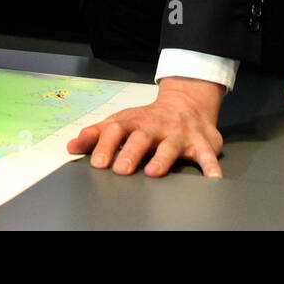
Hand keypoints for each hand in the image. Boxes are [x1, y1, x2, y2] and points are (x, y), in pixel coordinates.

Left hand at [67, 76, 224, 177]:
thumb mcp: (122, 121)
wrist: (187, 103)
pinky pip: (206, 156)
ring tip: (154, 173)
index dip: (106, 144)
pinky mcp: (201, 142)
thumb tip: (71, 146)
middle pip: (142, 137)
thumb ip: (97, 134)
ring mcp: (179, 134)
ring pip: (171, 145)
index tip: (97, 162)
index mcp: (134, 122)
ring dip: (163, 158)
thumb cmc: (149, 119)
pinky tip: (212, 179)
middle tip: (121, 169)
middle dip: (131, 152)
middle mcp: (156, 126)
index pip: (117, 129)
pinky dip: (210, 166)